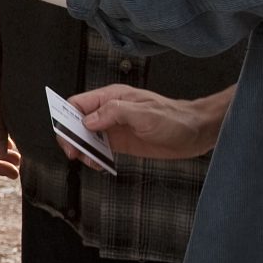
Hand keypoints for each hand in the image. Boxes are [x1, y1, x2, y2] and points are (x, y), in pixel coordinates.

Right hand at [67, 84, 228, 161]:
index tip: (68, 137)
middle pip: (77, 122)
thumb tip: (88, 121)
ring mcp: (115, 127)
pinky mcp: (121, 142)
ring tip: (91, 161)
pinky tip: (101, 164)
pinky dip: (95, 158)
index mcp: (112, 98)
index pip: (77, 104)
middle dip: (71, 138)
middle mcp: (110, 111)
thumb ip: (114, 113)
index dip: (67, 119)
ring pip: (86, 137)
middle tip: (76, 154)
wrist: (196, 132)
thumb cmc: (175, 118)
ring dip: (83, 150)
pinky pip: (99, 149)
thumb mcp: (144, 114)